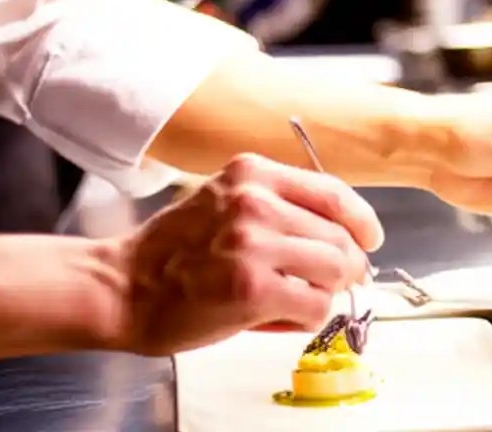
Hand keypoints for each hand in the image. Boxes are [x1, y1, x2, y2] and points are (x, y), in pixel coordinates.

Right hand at [110, 154, 382, 355]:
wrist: (122, 286)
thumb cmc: (174, 252)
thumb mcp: (224, 202)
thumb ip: (279, 206)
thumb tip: (343, 235)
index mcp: (251, 172)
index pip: (333, 192)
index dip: (361, 221)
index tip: (369, 239)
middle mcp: (254, 200)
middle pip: (340, 237)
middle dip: (347, 267)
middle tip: (336, 284)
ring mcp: (253, 244)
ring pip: (335, 271)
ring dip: (323, 293)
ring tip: (294, 300)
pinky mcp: (251, 288)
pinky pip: (314, 306)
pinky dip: (304, 319)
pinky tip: (276, 317)